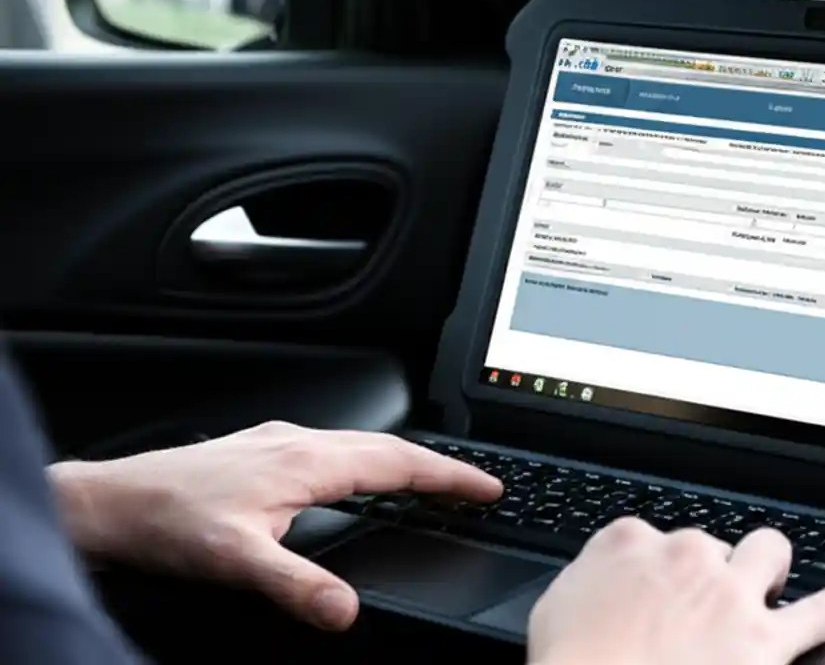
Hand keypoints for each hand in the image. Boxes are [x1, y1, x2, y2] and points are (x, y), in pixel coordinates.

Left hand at [47, 421, 501, 630]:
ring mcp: (279, 441)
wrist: (110, 503)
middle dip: (437, 466)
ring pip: (360, 444)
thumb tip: (347, 610)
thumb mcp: (235, 562)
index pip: (398, 464)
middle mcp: (298, 442)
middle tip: (474, 486)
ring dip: (402, 461)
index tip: (486, 487)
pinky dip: (367, 460)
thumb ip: (296, 586)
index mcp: (307, 462)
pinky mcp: (261, 449)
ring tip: (428, 481)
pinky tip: (353, 477)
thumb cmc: (166, 522)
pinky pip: (335, 448)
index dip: (448, 477)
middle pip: (387, 447)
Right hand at [528, 518, 824, 664]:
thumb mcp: (554, 611)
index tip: (657, 589)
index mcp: (627, 543)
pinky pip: (818, 612)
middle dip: (712, 569)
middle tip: (704, 604)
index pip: (651, 537)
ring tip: (776, 582)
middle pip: (710, 544)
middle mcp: (684, 556)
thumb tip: (596, 588)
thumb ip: (587, 584)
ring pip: (770, 551)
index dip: (658, 567)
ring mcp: (729, 593)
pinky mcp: (765, 637)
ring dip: (772, 566)